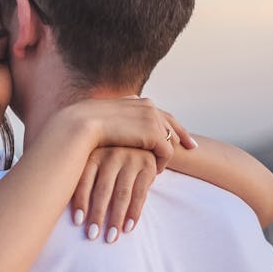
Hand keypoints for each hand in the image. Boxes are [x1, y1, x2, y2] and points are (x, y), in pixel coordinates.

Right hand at [70, 98, 194, 172]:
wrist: (81, 126)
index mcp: (134, 100)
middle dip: (182, 134)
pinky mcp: (154, 133)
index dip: (168, 123)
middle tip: (191, 146)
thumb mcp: (100, 119)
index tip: (177, 133)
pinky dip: (163, 162)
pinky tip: (157, 171)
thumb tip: (111, 127)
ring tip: (165, 164)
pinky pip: (166, 151)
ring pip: (169, 137)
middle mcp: (146, 105)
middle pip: (171, 121)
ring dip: (168, 151)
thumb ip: (112, 120)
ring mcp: (152, 118)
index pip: (157, 111)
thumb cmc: (84, 126)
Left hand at [70, 147, 156, 242]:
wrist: (140, 142)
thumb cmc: (109, 160)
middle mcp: (111, 155)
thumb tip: (63, 208)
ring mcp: (131, 159)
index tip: (77, 222)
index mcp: (94, 154)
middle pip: (102, 190)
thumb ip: (83, 178)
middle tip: (92, 236)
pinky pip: (140, 194)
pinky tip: (128, 228)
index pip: (84, 180)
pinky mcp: (148, 166)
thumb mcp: (95, 161)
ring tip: (110, 238)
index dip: (80, 202)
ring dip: (116, 219)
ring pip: (121, 194)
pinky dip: (134, 213)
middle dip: (97, 215)